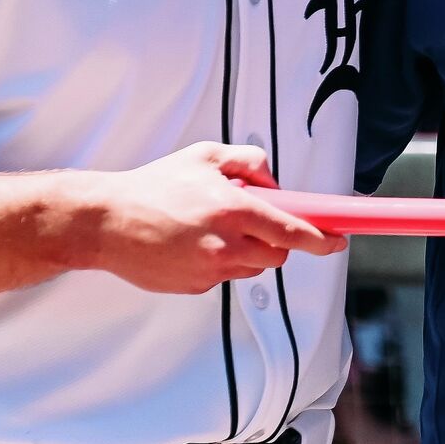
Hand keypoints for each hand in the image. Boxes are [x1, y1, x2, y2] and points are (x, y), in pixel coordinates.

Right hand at [77, 143, 346, 294]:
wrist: (104, 223)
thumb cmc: (153, 186)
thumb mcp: (205, 156)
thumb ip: (250, 161)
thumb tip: (275, 183)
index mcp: (234, 210)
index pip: (293, 231)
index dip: (322, 238)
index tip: (339, 241)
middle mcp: (226, 244)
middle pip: (278, 255)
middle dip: (277, 240)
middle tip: (256, 222)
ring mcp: (209, 270)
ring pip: (252, 268)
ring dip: (248, 252)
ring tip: (214, 229)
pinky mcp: (193, 287)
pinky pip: (223, 277)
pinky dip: (220, 263)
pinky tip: (193, 244)